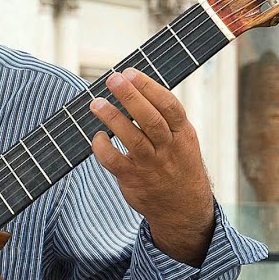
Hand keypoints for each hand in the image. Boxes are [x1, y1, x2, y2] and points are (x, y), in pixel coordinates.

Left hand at [88, 68, 214, 262]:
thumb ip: (164, 117)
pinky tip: (97, 136)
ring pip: (132, 139)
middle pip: (150, 119)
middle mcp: (168, 148)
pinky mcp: (133, 179)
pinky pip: (114, 161)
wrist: (182, 207)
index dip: (149, 87)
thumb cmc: (177, 163)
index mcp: (182, 134)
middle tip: (112, 79)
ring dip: (112, 118)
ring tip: (96, 103)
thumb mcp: (182, 139)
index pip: (169, 106)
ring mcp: (151, 165)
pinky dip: (102, 147)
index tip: (131, 72)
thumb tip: (135, 85)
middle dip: (130, 97)